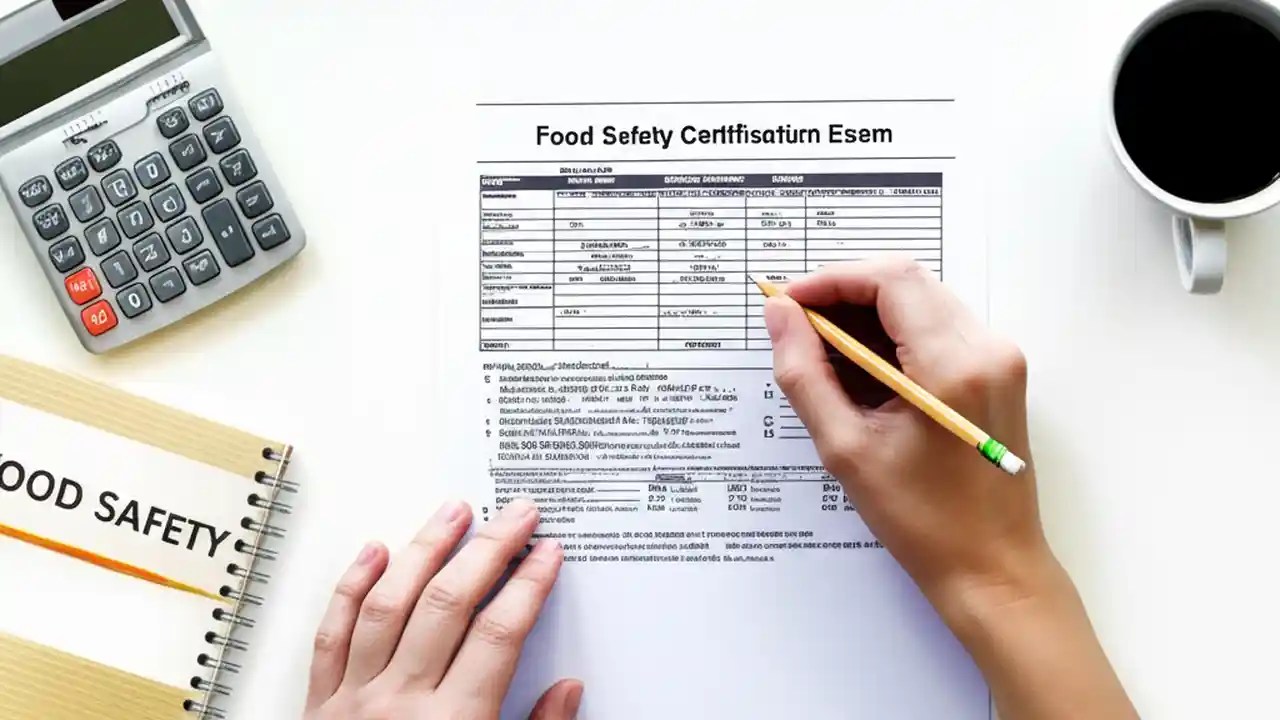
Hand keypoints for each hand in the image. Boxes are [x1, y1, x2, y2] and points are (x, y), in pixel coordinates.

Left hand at [304, 499, 581, 719]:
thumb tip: (569, 690)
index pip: (500, 634)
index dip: (528, 586)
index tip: (548, 554)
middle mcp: (401, 705)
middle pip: (448, 605)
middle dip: (488, 551)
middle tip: (516, 515)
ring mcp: (355, 701)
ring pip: (388, 604)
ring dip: (423, 550)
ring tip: (453, 513)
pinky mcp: (319, 707)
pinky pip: (332, 634)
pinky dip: (352, 587)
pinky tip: (374, 552)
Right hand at [765, 259, 1136, 718]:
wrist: (992, 566)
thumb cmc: (924, 522)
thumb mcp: (846, 448)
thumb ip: (805, 373)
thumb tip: (780, 316)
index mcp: (953, 366)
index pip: (889, 281)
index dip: (831, 280)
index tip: (789, 301)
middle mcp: (987, 348)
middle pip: (906, 282)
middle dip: (845, 294)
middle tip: (797, 325)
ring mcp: (999, 357)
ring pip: (921, 300)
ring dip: (867, 315)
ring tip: (824, 354)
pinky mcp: (999, 370)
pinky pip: (937, 327)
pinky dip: (894, 334)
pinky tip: (862, 372)